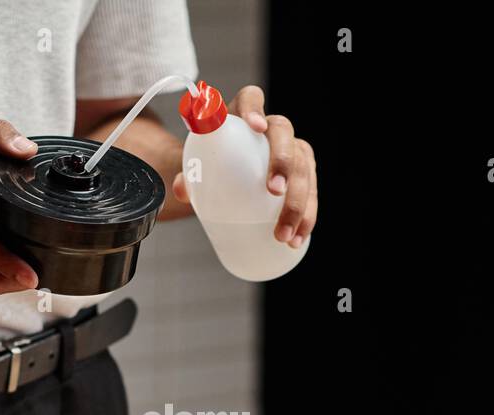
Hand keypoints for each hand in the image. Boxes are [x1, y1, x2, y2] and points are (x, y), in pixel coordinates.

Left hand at [170, 85, 316, 247]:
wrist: (230, 175)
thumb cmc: (214, 166)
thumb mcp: (200, 169)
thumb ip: (189, 177)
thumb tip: (181, 189)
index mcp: (243, 116)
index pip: (250, 98)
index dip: (255, 108)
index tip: (256, 127)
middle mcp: (273, 129)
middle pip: (284, 134)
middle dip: (284, 161)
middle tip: (274, 191)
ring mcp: (294, 149)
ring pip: (304, 167)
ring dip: (298, 202)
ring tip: (284, 233)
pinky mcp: (306, 173)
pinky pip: (312, 191)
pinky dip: (307, 216)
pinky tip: (299, 237)